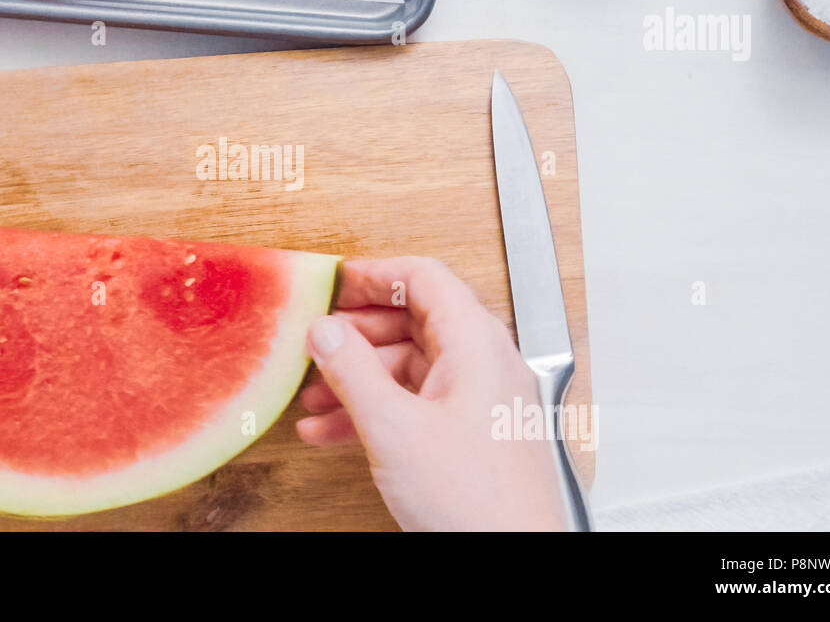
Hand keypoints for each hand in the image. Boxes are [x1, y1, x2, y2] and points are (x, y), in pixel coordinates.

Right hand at [297, 258, 566, 530]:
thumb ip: (353, 372)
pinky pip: (416, 402)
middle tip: (317, 337)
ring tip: (314, 393)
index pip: (424, 278)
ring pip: (409, 366)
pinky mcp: (470, 432)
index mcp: (475, 344)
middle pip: (414, 320)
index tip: (334, 282)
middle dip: (358, 331)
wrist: (515, 555)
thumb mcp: (394, 428)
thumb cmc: (478, 500)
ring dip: (359, 376)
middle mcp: (483, 363)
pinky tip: (332, 430)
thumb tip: (325, 331)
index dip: (374, 274)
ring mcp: (479, 398)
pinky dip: (376, 409)